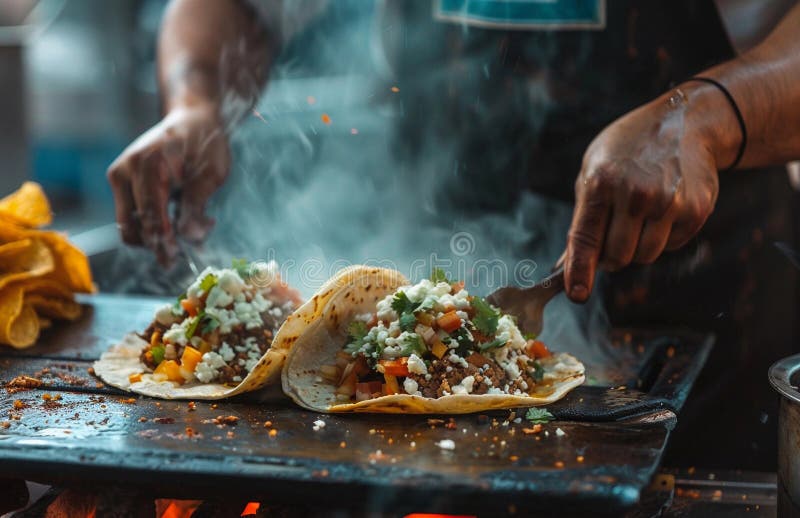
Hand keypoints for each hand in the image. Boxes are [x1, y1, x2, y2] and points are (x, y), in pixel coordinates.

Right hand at [106, 103, 229, 264]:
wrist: (191, 118)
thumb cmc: (205, 144)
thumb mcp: (211, 175)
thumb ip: (197, 207)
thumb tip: (190, 238)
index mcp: (149, 165)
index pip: (150, 216)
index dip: (162, 243)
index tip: (172, 261)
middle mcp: (126, 169)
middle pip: (132, 225)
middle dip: (158, 242)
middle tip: (187, 249)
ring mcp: (119, 174)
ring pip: (129, 224)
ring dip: (156, 235)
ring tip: (190, 228)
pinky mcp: (120, 180)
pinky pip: (131, 213)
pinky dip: (152, 223)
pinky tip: (178, 218)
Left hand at [564, 87, 723, 301]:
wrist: (684, 122)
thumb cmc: (628, 150)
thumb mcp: (594, 171)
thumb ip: (582, 219)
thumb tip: (565, 266)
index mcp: (601, 183)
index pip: (585, 238)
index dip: (580, 271)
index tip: (577, 294)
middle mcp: (635, 194)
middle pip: (618, 257)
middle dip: (612, 257)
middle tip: (615, 235)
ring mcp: (669, 202)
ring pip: (646, 256)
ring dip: (639, 247)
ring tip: (641, 215)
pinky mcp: (696, 209)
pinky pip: (672, 246)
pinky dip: (665, 237)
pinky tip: (665, 208)